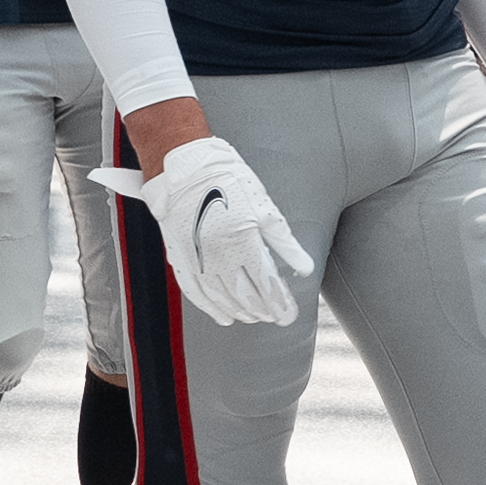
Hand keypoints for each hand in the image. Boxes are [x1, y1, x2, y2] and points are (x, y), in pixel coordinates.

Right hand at [91, 134, 310, 325]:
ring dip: (240, 312)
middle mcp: (219, 255)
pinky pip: (195, 292)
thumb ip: (285, 242)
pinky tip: (223, 317)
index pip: (266, 284)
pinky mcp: (180, 257)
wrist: (183, 166)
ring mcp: (197, 259)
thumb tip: (305, 269)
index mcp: (243, 241)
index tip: (289, 315)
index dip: (279, 303)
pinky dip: (209, 308)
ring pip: (221, 298)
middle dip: (263, 310)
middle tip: (275, 317)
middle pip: (245, 295)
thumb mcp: (264, 207)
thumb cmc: (228, 180)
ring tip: (254, 318)